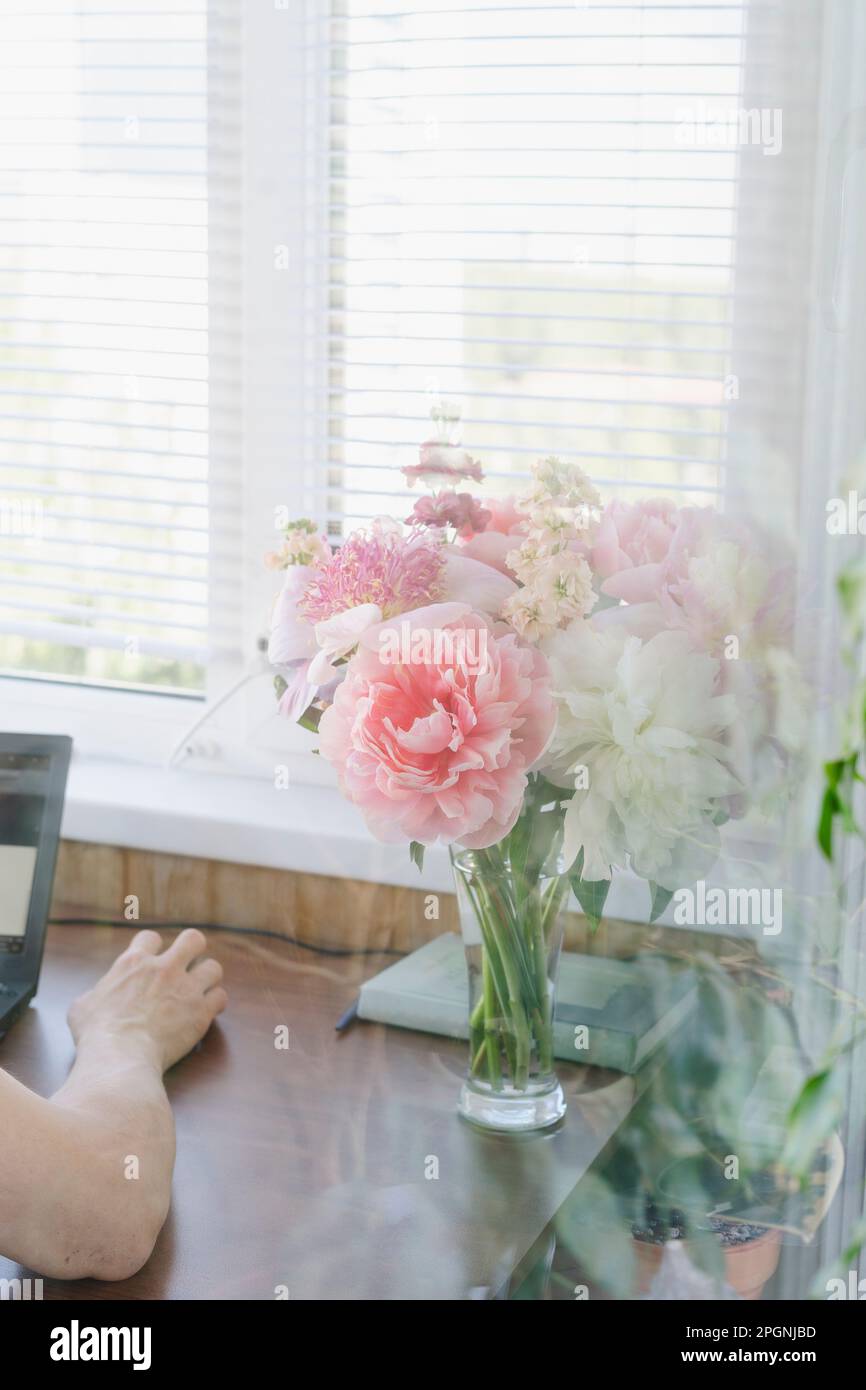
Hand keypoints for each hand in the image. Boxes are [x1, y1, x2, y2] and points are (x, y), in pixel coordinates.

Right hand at [68, 928, 227, 1072]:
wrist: (120, 1057)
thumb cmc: (96, 1035)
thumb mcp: (82, 1007)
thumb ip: (95, 994)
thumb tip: (94, 998)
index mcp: (134, 963)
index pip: (150, 937)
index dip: (153, 948)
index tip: (152, 961)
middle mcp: (164, 969)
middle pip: (193, 939)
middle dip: (192, 949)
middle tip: (187, 965)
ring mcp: (186, 988)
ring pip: (213, 967)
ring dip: (208, 979)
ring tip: (200, 990)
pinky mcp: (201, 1011)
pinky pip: (220, 997)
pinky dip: (215, 1004)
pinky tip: (207, 1011)